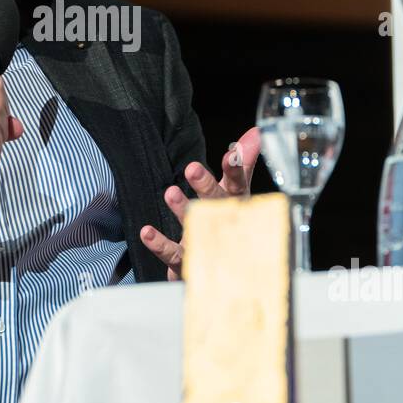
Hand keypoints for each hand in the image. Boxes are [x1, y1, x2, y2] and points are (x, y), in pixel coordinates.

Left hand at [140, 126, 260, 280]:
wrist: (226, 269)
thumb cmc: (227, 219)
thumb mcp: (234, 190)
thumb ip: (241, 163)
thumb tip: (255, 133)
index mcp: (235, 204)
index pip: (237, 184)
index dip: (235, 170)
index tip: (231, 155)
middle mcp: (223, 224)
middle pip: (216, 204)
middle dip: (206, 187)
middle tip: (193, 169)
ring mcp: (206, 244)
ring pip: (196, 227)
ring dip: (182, 210)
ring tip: (170, 193)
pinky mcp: (188, 263)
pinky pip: (173, 254)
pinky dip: (160, 244)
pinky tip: (147, 233)